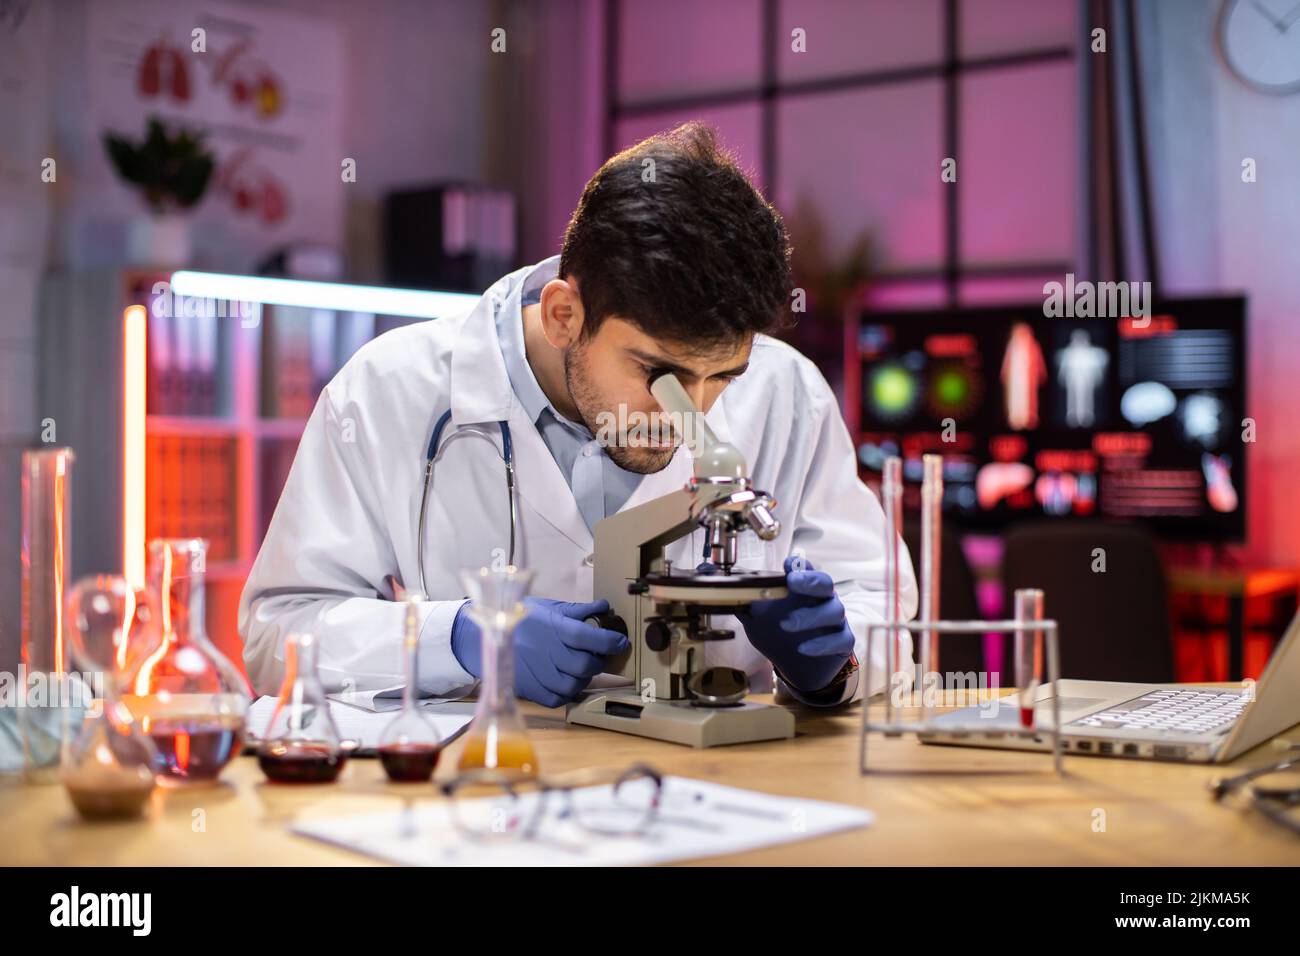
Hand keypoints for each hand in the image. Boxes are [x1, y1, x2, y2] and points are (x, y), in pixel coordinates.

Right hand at [451, 598, 628, 707]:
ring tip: (580, 666)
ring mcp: (541, 675)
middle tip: (597, 654)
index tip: (621, 641)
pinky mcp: (533, 692)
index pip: (593, 638)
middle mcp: (550, 654)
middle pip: (587, 665)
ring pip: (577, 684)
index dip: (612, 641)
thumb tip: (604, 607)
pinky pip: (560, 698)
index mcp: (556, 630)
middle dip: (598, 660)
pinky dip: (568, 691)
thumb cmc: (518, 620)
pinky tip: (565, 678)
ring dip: (584, 676)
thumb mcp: (548, 608)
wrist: (483, 638)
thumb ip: (578, 610)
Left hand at [738, 557, 853, 691]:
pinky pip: (841, 639)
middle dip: (810, 581)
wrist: (793, 665)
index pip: (806, 569)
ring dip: (809, 617)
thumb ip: (740, 596)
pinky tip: (803, 648)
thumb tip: (708, 574)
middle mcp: (822, 600)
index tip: (787, 565)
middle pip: (825, 583)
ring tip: (786, 625)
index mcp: (803, 588)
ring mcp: (835, 620)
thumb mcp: (755, 615)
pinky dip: (822, 644)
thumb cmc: (776, 632)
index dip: (799, 565)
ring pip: (835, 611)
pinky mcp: (842, 642)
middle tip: (792, 583)